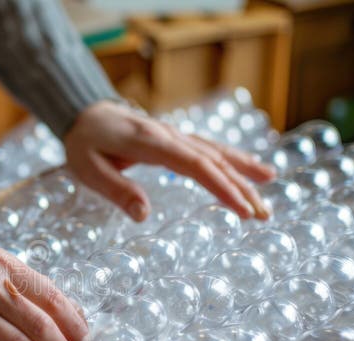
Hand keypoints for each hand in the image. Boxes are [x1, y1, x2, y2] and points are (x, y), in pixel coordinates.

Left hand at [64, 100, 275, 221]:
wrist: (84, 111)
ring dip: (243, 172)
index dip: (222, 188)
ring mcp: (174, 135)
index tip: (242, 210)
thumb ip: (117, 190)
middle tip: (263, 215)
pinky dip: (232, 159)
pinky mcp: (175, 138)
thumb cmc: (84, 143)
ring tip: (270, 190)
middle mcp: (170, 136)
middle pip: (213, 161)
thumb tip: (144, 216)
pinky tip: (250, 170)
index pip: (195, 166)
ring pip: (215, 152)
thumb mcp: (89, 169)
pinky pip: (208, 148)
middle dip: (241, 187)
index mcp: (151, 144)